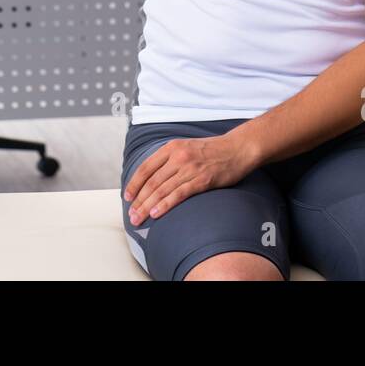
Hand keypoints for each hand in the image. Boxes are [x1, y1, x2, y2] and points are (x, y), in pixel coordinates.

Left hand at [123, 132, 258, 225]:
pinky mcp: (202, 180)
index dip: (134, 184)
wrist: (237, 148)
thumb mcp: (186, 147)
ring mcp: (189, 168)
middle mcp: (177, 157)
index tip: (127, 197)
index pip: (145, 167)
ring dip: (147, 206)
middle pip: (151, 182)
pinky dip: (165, 205)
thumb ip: (169, 159)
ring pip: (162, 190)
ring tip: (139, 219)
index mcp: (171, 147)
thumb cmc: (212, 150)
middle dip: (139, 200)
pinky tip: (156, 214)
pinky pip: (179, 194)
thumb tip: (153, 177)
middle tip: (131, 215)